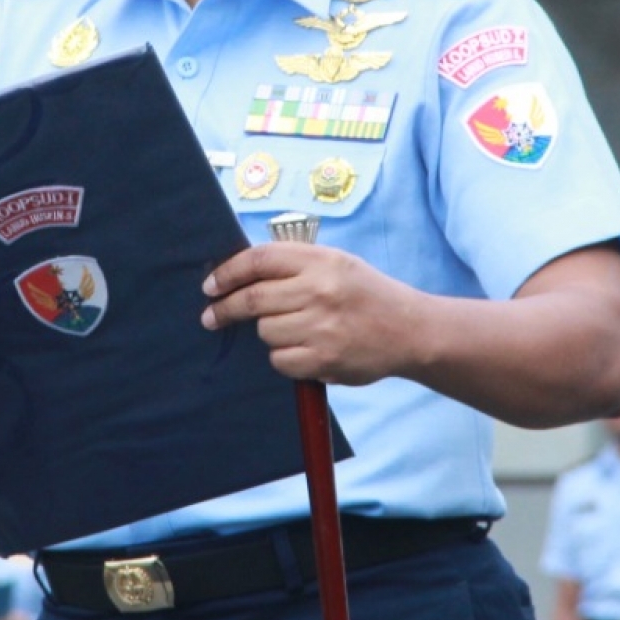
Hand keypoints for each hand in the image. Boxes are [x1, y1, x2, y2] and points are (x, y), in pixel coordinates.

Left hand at [200, 243, 421, 385]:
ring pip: (266, 331)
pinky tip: (305, 350)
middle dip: (225, 309)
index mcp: (321, 260)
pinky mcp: (324, 359)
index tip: (210, 285)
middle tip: (211, 316)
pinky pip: (280, 359)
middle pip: (253, 299)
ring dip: (269, 333)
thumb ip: (294, 264)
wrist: (409, 330)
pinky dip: (285, 357)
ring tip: (295, 330)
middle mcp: (320, 290)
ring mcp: (322, 327)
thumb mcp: (336, 262)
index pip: (259, 260)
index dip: (227, 273)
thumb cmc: (365, 294)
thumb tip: (239, 274)